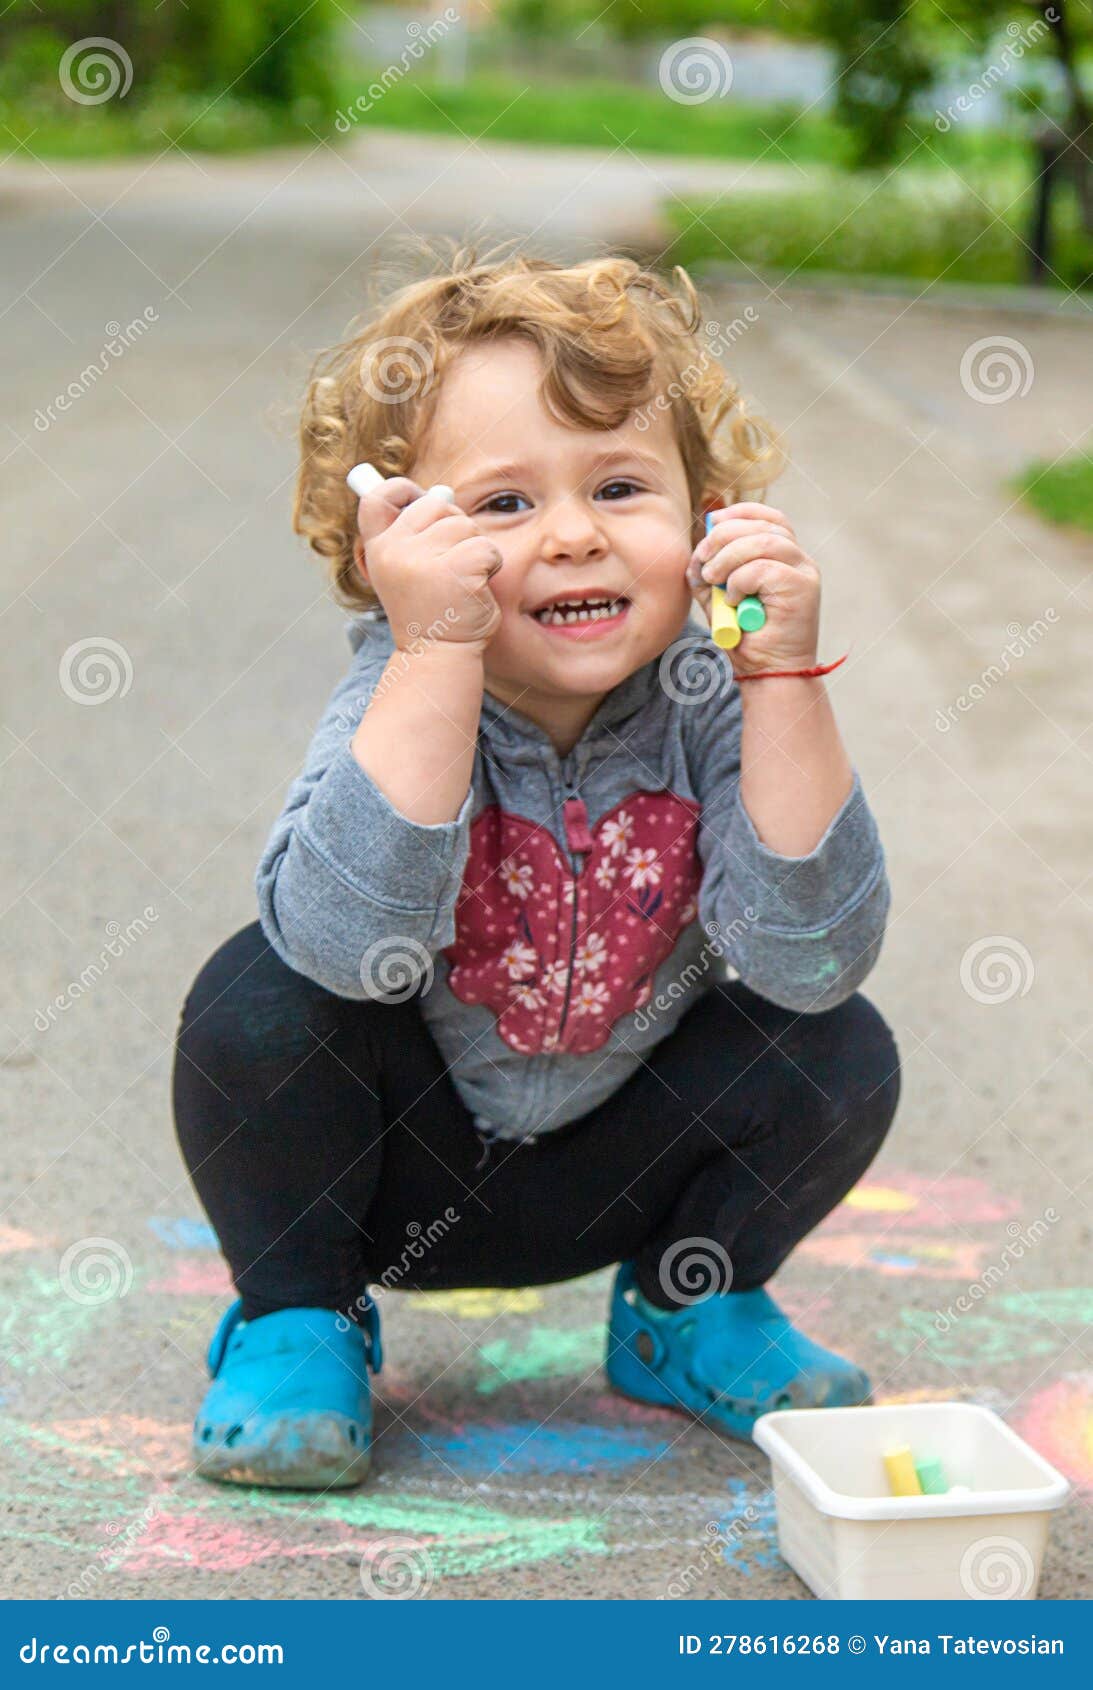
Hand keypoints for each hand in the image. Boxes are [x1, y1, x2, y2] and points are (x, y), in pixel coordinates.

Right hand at [354, 477, 502, 655]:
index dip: (401, 489)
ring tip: (461, 582)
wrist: (438, 654)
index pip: (376, 498)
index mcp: (378, 549)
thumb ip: (417, 532)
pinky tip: (476, 590)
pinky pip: (487, 547)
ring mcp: (423, 561)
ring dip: (474, 548)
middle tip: (449, 564)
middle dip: (453, 526)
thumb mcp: (408, 569)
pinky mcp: (458, 570)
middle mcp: (394, 551)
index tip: (419, 498)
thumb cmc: (429, 610)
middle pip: (435, 504)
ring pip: (465, 524)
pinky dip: (491, 565)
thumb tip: (443, 491)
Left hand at [687, 502, 819, 675]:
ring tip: (714, 581)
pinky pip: (763, 569)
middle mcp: (798, 560)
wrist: (768, 673)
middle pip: (762, 525)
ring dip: (728, 558)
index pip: (769, 517)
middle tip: (703, 561)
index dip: (740, 512)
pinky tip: (734, 600)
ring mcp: (804, 572)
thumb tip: (696, 554)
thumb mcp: (718, 600)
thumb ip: (708, 576)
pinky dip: (740, 581)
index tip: (713, 523)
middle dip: (724, 537)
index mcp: (783, 557)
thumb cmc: (747, 639)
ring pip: (763, 542)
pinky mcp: (803, 588)